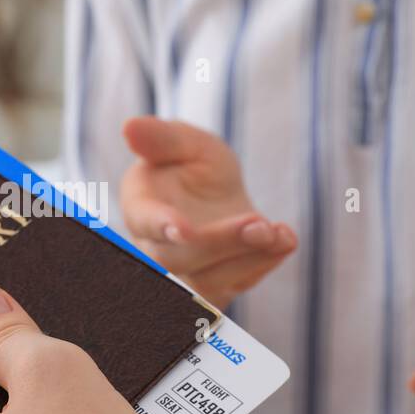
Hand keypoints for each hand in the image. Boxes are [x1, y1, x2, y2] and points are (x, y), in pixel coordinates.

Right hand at [119, 116, 295, 309]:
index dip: (161, 227)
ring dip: (247, 260)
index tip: (183, 229)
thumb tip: (130, 126)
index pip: (145, 223)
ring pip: (208, 283)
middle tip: (260, 224)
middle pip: (179, 260)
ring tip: (279, 234)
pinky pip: (236, 287)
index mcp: (140, 207)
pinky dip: (264, 265)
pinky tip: (284, 240)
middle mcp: (155, 248)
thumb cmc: (191, 162)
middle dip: (222, 244)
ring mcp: (185, 273)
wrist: (215, 191)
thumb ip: (161, 138)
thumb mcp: (184, 141)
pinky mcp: (215, 286)